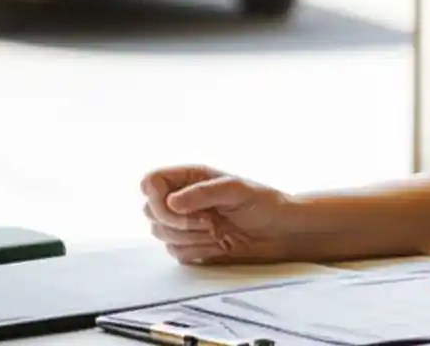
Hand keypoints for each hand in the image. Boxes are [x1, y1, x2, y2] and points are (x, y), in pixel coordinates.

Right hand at [141, 165, 298, 263]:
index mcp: (191, 177)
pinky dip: (195, 250)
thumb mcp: (236, 190)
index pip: (151, 182)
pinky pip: (174, 252)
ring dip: (189, 237)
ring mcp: (185, 222)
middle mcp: (184, 198)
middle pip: (149, 210)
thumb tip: (170, 202)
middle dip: (176, 221)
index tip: (177, 207)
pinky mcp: (191, 244)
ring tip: (218, 231)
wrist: (280, 233)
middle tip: (209, 222)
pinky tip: (218, 244)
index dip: (156, 197)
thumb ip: (202, 192)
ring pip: (159, 233)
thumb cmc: (264, 203)